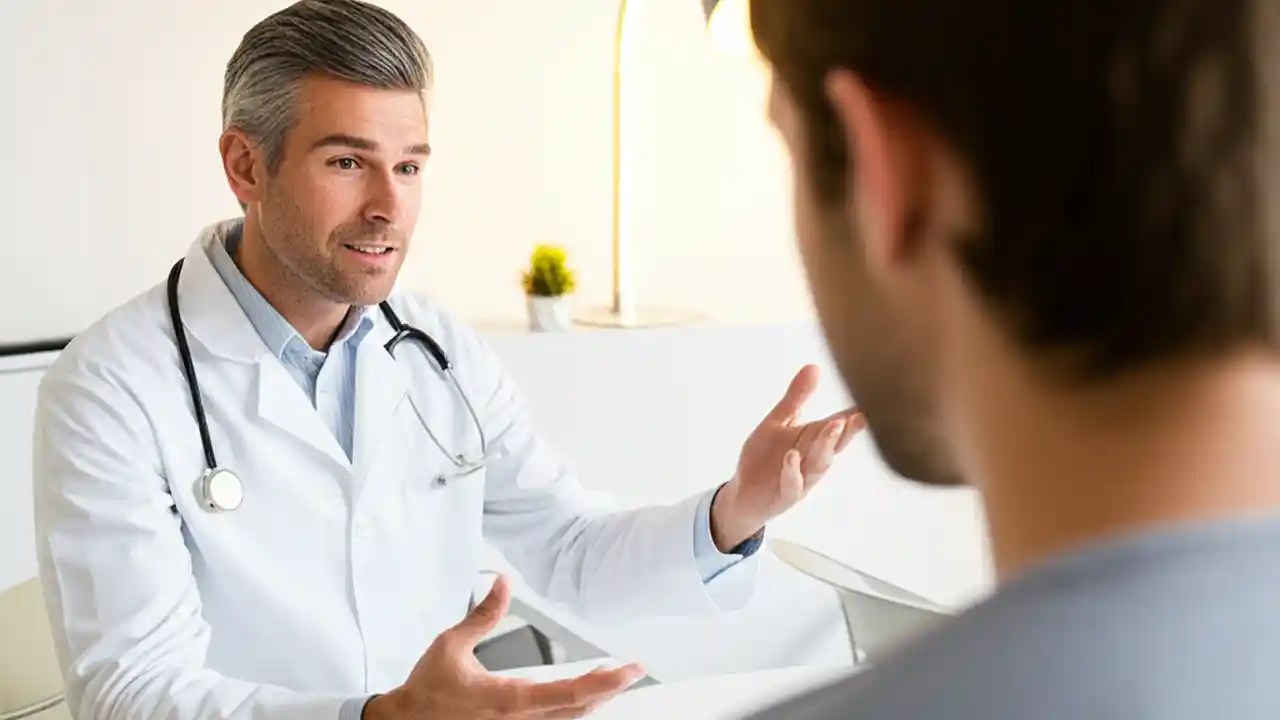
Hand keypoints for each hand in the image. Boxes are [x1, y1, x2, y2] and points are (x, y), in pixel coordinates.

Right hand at [364, 576, 643, 718]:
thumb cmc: (427, 690)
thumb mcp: (452, 645)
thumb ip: (483, 614)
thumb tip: (503, 584)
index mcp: (509, 699)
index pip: (570, 694)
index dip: (605, 682)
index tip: (628, 670)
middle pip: (578, 709)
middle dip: (609, 689)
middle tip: (632, 670)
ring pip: (567, 719)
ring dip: (593, 698)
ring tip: (611, 677)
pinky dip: (571, 707)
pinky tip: (580, 695)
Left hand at [712, 365, 864, 550]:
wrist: (743, 494)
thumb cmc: (764, 457)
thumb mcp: (778, 422)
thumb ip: (796, 398)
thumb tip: (814, 366)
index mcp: (813, 441)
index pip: (837, 426)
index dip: (853, 417)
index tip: (869, 402)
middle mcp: (812, 460)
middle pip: (833, 445)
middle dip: (844, 430)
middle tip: (857, 414)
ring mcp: (802, 479)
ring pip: (819, 463)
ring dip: (826, 445)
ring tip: (833, 425)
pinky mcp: (784, 495)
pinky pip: (792, 484)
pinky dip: (792, 471)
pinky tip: (791, 455)